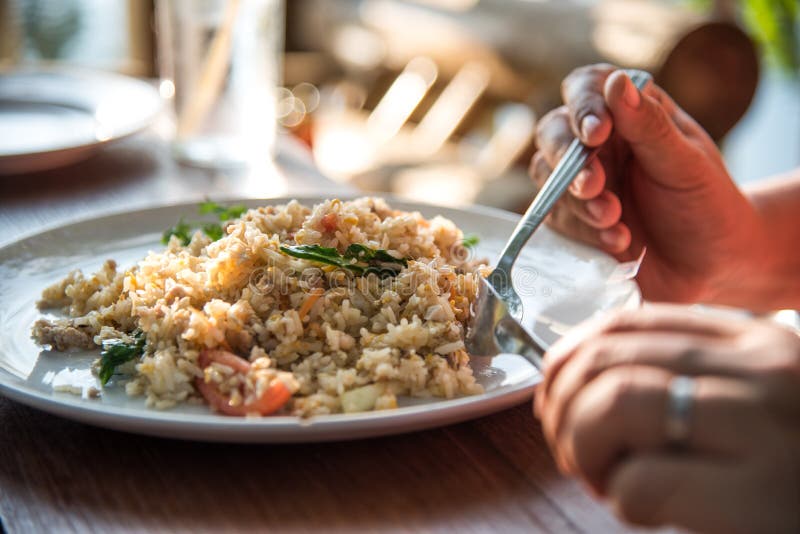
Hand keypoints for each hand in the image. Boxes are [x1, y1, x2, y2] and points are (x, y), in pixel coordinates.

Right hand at [530, 64, 763, 303]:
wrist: (711, 266)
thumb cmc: (706, 205)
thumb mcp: (686, 164)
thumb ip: (649, 125)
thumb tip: (615, 82)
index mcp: (629, 114)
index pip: (587, 89)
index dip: (582, 106)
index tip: (596, 132)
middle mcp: (598, 144)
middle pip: (554, 133)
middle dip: (568, 160)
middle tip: (592, 186)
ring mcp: (581, 182)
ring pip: (549, 178)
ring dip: (577, 201)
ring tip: (614, 219)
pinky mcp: (572, 221)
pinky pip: (556, 219)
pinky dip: (583, 230)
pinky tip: (618, 240)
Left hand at [534, 305, 799, 533]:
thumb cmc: (786, 470)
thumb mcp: (747, 401)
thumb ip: (685, 374)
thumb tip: (577, 376)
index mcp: (755, 340)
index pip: (626, 322)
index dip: (568, 357)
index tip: (554, 396)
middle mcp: (763, 369)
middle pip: (608, 359)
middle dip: (561, 407)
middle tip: (571, 451)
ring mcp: (766, 427)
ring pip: (616, 402)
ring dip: (582, 446)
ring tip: (600, 479)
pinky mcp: (761, 497)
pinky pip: (643, 480)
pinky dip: (620, 498)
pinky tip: (640, 511)